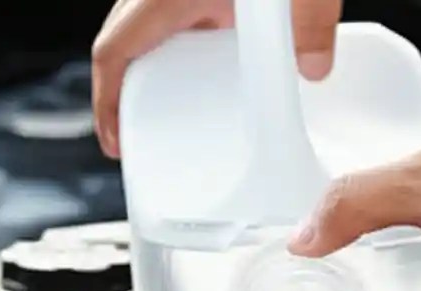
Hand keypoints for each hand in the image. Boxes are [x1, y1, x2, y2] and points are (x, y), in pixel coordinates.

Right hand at [92, 0, 342, 157]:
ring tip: (185, 113)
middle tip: (149, 139)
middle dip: (133, 95)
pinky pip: (184, 17)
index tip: (116, 143)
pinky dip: (191, 45)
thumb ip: (310, 19)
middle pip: (129, 48)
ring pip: (154, 32)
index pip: (114, 53)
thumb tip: (313, 70)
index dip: (107, 105)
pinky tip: (223, 65)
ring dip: (164, 70)